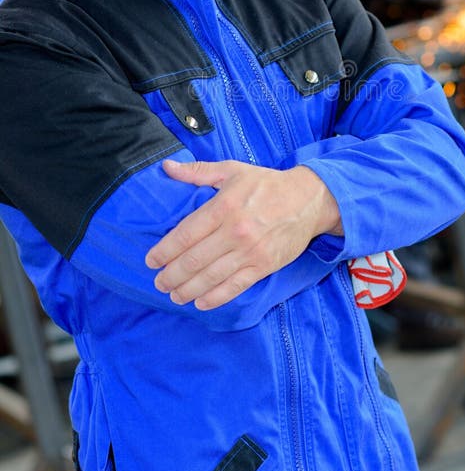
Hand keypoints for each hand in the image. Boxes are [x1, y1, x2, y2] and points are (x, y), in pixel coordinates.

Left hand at [145, 160, 341, 309]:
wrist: (308, 199)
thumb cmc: (267, 184)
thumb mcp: (232, 170)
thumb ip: (198, 172)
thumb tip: (167, 168)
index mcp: (224, 206)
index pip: (185, 234)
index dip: (164, 251)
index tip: (151, 260)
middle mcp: (235, 231)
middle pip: (194, 260)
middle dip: (171, 275)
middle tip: (159, 282)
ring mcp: (250, 252)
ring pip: (210, 277)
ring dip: (187, 289)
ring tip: (174, 294)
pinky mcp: (263, 266)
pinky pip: (234, 287)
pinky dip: (215, 298)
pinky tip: (200, 302)